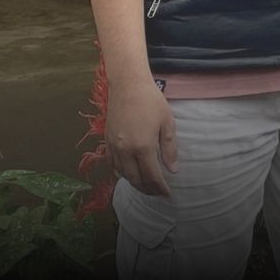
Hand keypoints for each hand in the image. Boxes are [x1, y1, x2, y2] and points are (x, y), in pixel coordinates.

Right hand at [107, 74, 176, 196]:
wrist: (127, 85)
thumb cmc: (151, 101)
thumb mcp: (167, 123)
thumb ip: (169, 149)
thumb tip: (173, 170)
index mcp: (143, 147)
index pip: (151, 176)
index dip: (160, 188)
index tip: (167, 194)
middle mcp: (125, 150)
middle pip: (135, 179)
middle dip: (147, 189)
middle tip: (157, 193)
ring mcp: (114, 146)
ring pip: (122, 174)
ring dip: (134, 183)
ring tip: (145, 186)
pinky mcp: (107, 141)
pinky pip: (112, 164)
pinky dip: (121, 173)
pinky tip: (129, 173)